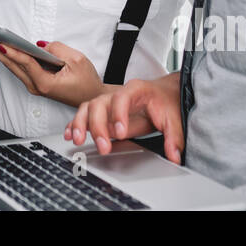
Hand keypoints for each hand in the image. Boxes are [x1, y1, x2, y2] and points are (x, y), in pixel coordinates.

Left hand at [0, 39, 104, 107]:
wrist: (91, 98)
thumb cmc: (86, 82)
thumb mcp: (77, 60)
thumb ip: (57, 49)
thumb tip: (40, 45)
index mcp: (46, 83)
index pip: (26, 63)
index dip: (13, 52)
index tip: (0, 44)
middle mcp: (37, 86)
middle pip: (13, 66)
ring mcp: (35, 86)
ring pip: (14, 68)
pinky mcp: (35, 83)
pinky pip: (20, 69)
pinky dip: (10, 58)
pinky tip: (0, 49)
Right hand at [65, 72, 183, 162]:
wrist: (164, 93)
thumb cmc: (167, 102)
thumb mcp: (175, 118)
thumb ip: (174, 137)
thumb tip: (174, 155)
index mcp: (136, 90)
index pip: (122, 98)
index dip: (119, 114)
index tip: (121, 132)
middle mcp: (117, 94)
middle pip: (100, 103)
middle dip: (97, 125)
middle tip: (103, 146)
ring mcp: (108, 102)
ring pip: (88, 107)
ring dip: (80, 123)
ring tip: (77, 140)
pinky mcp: (102, 112)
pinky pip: (84, 114)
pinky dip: (75, 124)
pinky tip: (70, 135)